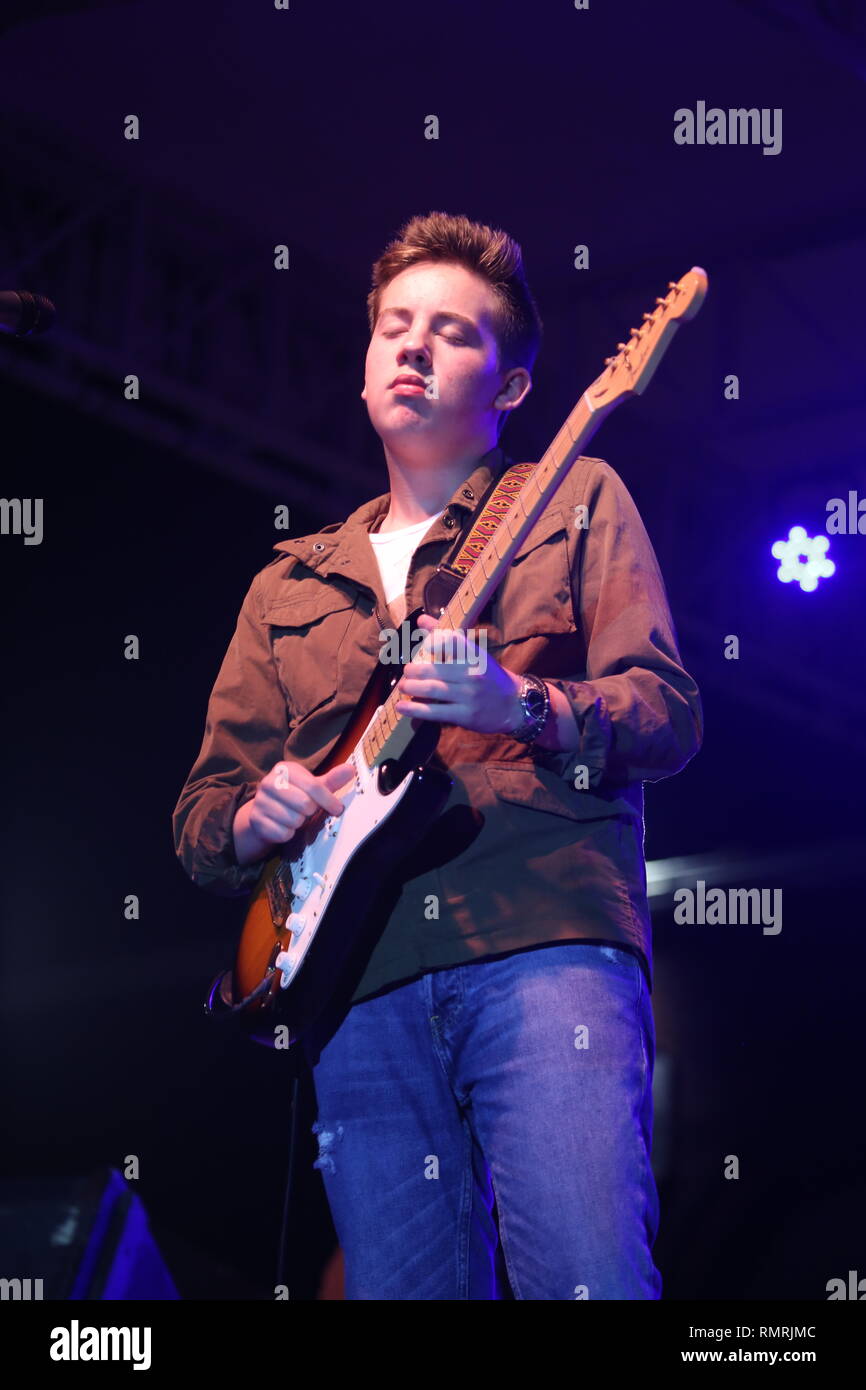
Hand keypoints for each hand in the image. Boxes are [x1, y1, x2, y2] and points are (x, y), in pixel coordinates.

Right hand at [247, 759, 353, 848]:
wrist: (265, 813)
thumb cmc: (293, 797)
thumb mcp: (312, 787)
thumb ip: (331, 780)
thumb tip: (350, 770)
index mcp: (285, 769)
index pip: (314, 786)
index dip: (329, 800)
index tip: (337, 809)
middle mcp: (269, 782)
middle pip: (305, 804)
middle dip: (310, 811)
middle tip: (307, 811)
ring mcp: (260, 801)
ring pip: (294, 821)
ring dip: (299, 823)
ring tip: (294, 817)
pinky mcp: (256, 820)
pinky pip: (283, 834)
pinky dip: (288, 834)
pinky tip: (284, 826)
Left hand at [393, 613, 523, 734]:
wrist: (514, 705)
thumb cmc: (490, 677)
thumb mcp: (476, 655)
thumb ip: (448, 638)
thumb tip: (421, 619)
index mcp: (475, 656)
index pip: (451, 641)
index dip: (432, 640)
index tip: (422, 645)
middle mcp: (472, 674)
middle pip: (435, 669)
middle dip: (414, 670)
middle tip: (407, 672)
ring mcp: (469, 696)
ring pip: (432, 690)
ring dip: (411, 687)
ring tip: (403, 686)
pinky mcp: (465, 715)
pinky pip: (435, 711)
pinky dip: (415, 709)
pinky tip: (402, 707)